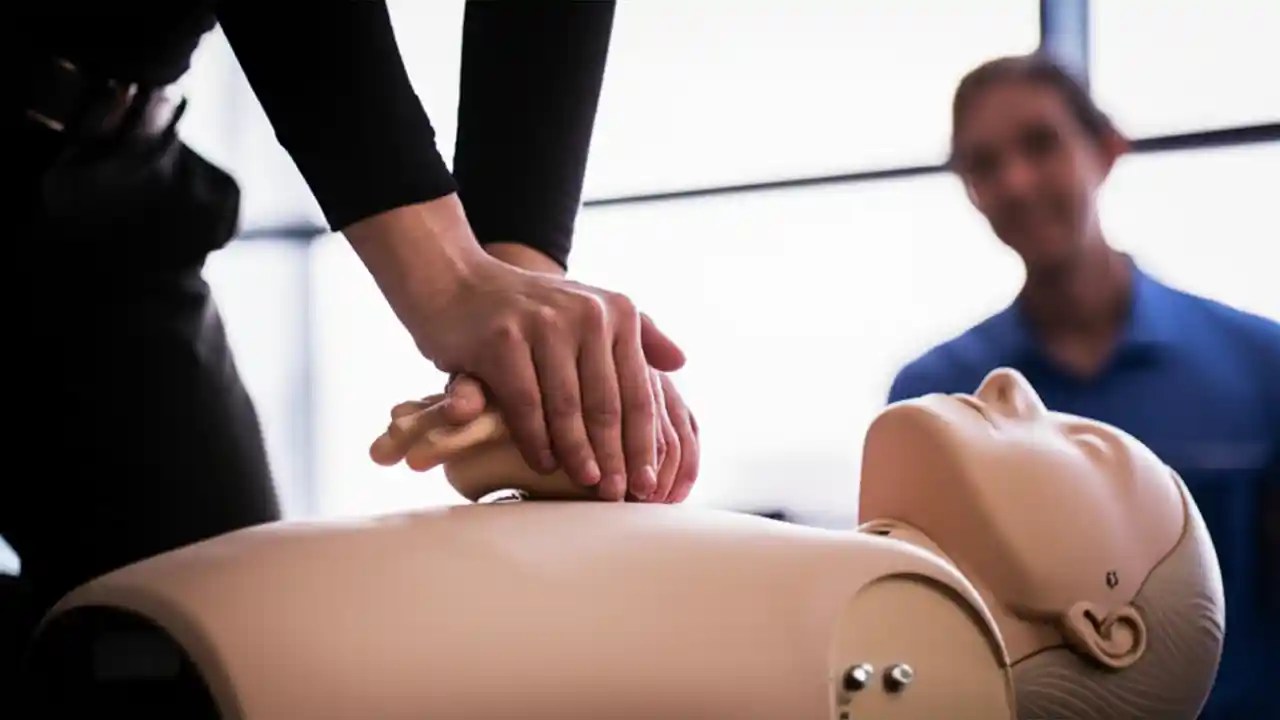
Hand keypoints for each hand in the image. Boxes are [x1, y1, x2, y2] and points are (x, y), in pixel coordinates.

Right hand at [345, 198, 685, 501]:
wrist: (455, 281)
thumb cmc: (527, 308)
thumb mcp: (589, 307)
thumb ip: (639, 333)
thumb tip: (680, 362)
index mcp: (616, 312)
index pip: (638, 390)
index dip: (645, 442)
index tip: (650, 482)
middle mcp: (586, 315)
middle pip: (608, 404)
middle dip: (616, 456)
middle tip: (621, 495)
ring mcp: (543, 326)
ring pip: (568, 408)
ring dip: (580, 454)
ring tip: (589, 485)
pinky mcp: (502, 341)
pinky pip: (526, 405)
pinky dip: (536, 441)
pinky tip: (544, 464)